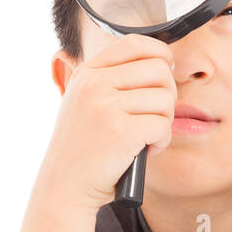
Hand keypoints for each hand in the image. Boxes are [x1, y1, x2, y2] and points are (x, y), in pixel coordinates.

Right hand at [37, 32, 176, 211]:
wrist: (64, 188)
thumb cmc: (81, 151)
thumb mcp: (83, 104)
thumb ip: (111, 81)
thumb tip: (162, 63)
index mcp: (86, 74)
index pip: (134, 43)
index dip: (159, 54)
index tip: (164, 73)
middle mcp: (94, 84)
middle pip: (158, 69)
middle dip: (167, 94)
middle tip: (155, 116)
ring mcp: (105, 106)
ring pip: (165, 98)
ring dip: (164, 122)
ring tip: (146, 138)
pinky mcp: (121, 131)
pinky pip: (163, 125)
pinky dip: (161, 141)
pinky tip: (146, 150)